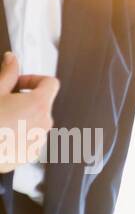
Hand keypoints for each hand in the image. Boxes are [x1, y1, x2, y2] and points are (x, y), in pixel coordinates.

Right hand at [0, 51, 59, 173]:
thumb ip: (7, 73)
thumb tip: (12, 58)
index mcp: (38, 105)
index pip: (51, 83)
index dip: (33, 79)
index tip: (17, 84)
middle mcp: (44, 123)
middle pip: (42, 103)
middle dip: (24, 99)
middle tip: (2, 102)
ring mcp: (38, 141)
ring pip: (35, 122)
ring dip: (21, 117)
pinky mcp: (29, 155)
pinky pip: (29, 139)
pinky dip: (18, 134)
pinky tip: (0, 135)